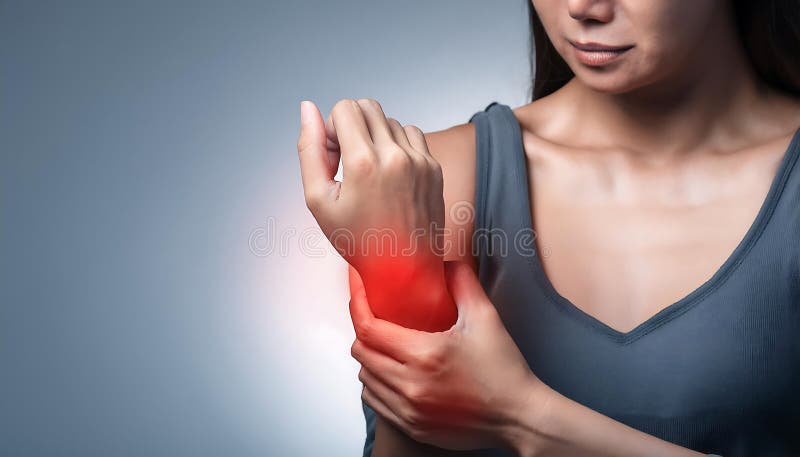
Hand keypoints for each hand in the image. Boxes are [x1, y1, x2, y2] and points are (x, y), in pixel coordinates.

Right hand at [297, 98, 455, 330]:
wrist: (405, 270)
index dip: (331, 127)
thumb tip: (307, 109)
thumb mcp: (318, 200)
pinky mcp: (434, 166)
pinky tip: (389, 173)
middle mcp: (395, 156)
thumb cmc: (359, 241)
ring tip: (369, 173)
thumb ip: (309, 149)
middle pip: (367, 106)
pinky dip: (397, 145)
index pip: (344, 108)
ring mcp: (419, 160)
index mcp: (364, 164)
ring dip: (375, 136)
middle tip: (348, 161)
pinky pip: (412, 134)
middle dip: (351, 125)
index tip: (333, 157)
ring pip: (389, 120)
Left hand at [348, 261, 552, 451]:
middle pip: (361, 353)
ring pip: (365, 379)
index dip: (358, 305)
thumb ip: (463, 283)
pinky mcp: (412, 426)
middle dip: (364, 332)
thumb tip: (447, 261)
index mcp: (425, 354)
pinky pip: (376, 402)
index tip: (358, 291)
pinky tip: (392, 375)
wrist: (519, 418)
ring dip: (370, 360)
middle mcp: (411, 385)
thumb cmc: (504, 370)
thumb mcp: (485, 318)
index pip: (369, 328)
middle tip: (375, 319)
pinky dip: (377, 386)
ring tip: (386, 348)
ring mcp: (409, 410)